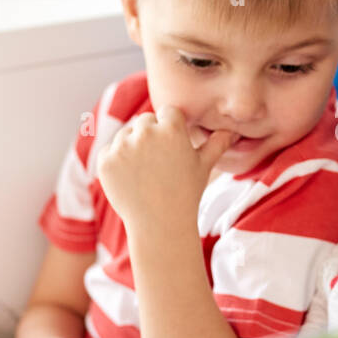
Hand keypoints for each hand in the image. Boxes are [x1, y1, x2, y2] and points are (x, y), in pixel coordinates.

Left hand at [96, 105, 238, 229]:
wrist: (160, 224)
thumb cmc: (186, 194)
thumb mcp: (203, 166)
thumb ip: (216, 143)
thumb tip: (231, 130)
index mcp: (171, 129)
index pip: (168, 113)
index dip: (172, 129)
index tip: (173, 147)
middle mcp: (145, 133)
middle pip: (145, 121)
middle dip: (151, 135)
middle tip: (159, 162)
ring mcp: (122, 146)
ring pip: (126, 134)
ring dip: (132, 147)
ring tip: (146, 172)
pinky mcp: (106, 161)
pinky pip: (110, 151)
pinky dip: (116, 162)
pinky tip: (131, 179)